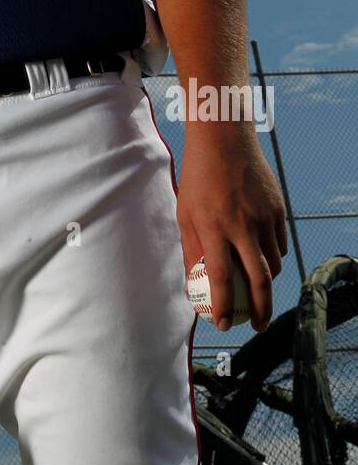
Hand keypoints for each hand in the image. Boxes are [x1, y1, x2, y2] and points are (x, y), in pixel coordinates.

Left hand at [176, 129, 287, 332]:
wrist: (225, 139)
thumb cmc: (198, 178)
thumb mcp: (185, 213)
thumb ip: (192, 250)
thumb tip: (193, 285)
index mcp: (214, 226)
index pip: (223, 277)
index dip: (223, 305)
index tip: (222, 324)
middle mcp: (242, 224)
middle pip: (259, 279)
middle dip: (260, 309)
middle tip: (256, 325)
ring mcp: (264, 216)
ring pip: (273, 264)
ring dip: (266, 284)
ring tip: (256, 292)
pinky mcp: (278, 209)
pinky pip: (280, 245)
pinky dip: (273, 259)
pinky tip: (263, 261)